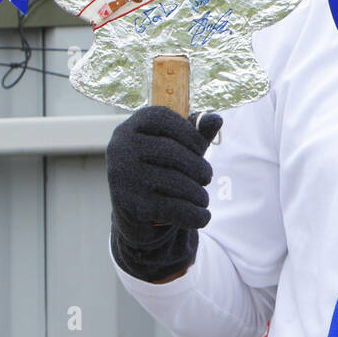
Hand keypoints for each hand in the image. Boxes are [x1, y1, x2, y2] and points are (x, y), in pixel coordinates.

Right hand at [106, 106, 221, 282]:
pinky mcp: (129, 204)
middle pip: (172, 152)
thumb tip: (216, 119)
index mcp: (131, 126)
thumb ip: (198, 132)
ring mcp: (122, 176)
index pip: (165, 120)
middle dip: (198, 167)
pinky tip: (203, 217)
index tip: (202, 148)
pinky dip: (193, 214)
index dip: (191, 134)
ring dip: (198, 194)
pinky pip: (172, 207)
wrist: (135, 213)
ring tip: (203, 198)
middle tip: (207, 177)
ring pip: (175, 181)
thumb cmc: (162, 170)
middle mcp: (121, 148)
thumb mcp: (179, 148)